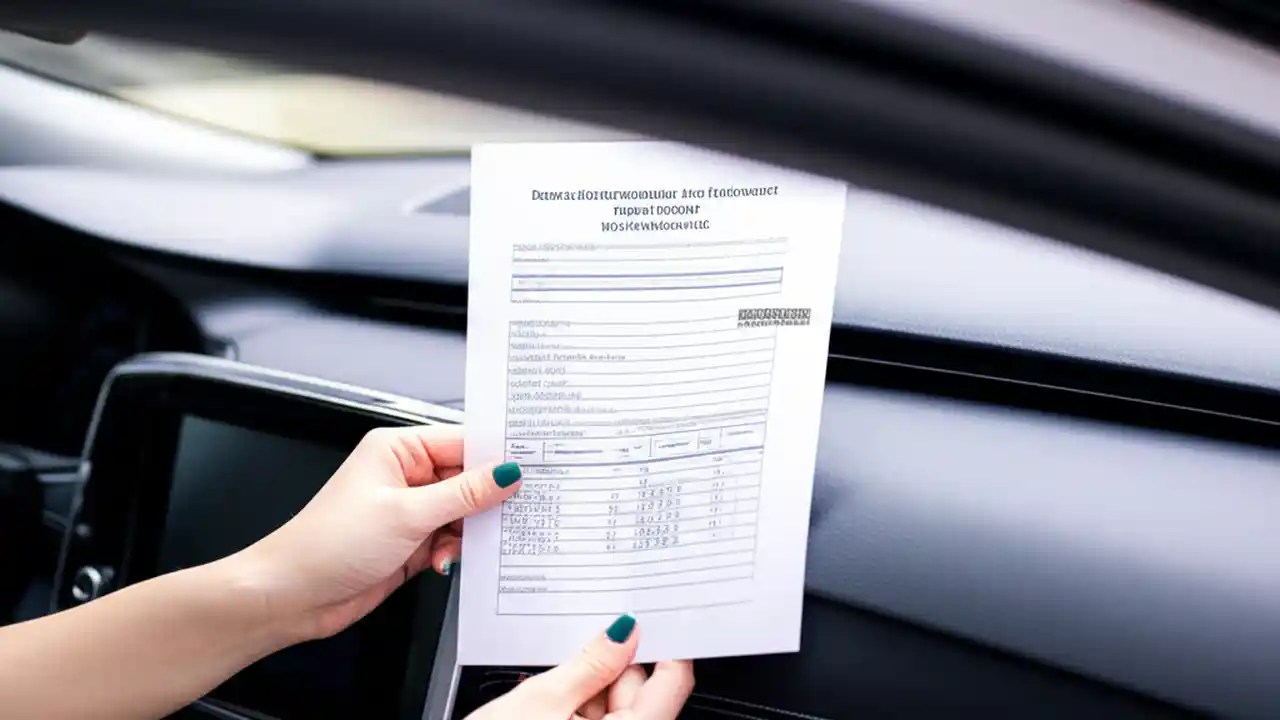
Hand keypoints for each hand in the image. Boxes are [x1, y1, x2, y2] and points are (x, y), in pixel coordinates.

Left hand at [231, 425, 521, 639]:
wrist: (292, 595)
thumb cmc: (328, 543)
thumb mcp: (407, 513)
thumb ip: (464, 494)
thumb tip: (507, 473)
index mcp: (398, 449)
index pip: (462, 441)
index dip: (497, 455)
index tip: (533, 465)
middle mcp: (404, 475)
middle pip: (467, 478)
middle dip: (488, 498)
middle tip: (514, 510)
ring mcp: (408, 510)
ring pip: (463, 512)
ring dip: (469, 531)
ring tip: (466, 544)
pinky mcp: (411, 543)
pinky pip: (451, 540)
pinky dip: (455, 551)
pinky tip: (446, 562)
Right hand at [467, 615, 694, 719]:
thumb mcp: (541, 702)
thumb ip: (590, 664)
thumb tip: (624, 633)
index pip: (673, 682)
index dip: (663, 644)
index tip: (645, 616)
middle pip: (642, 695)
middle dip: (613, 667)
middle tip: (578, 646)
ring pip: (619, 710)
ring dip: (592, 690)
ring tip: (552, 687)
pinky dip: (583, 710)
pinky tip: (552, 705)